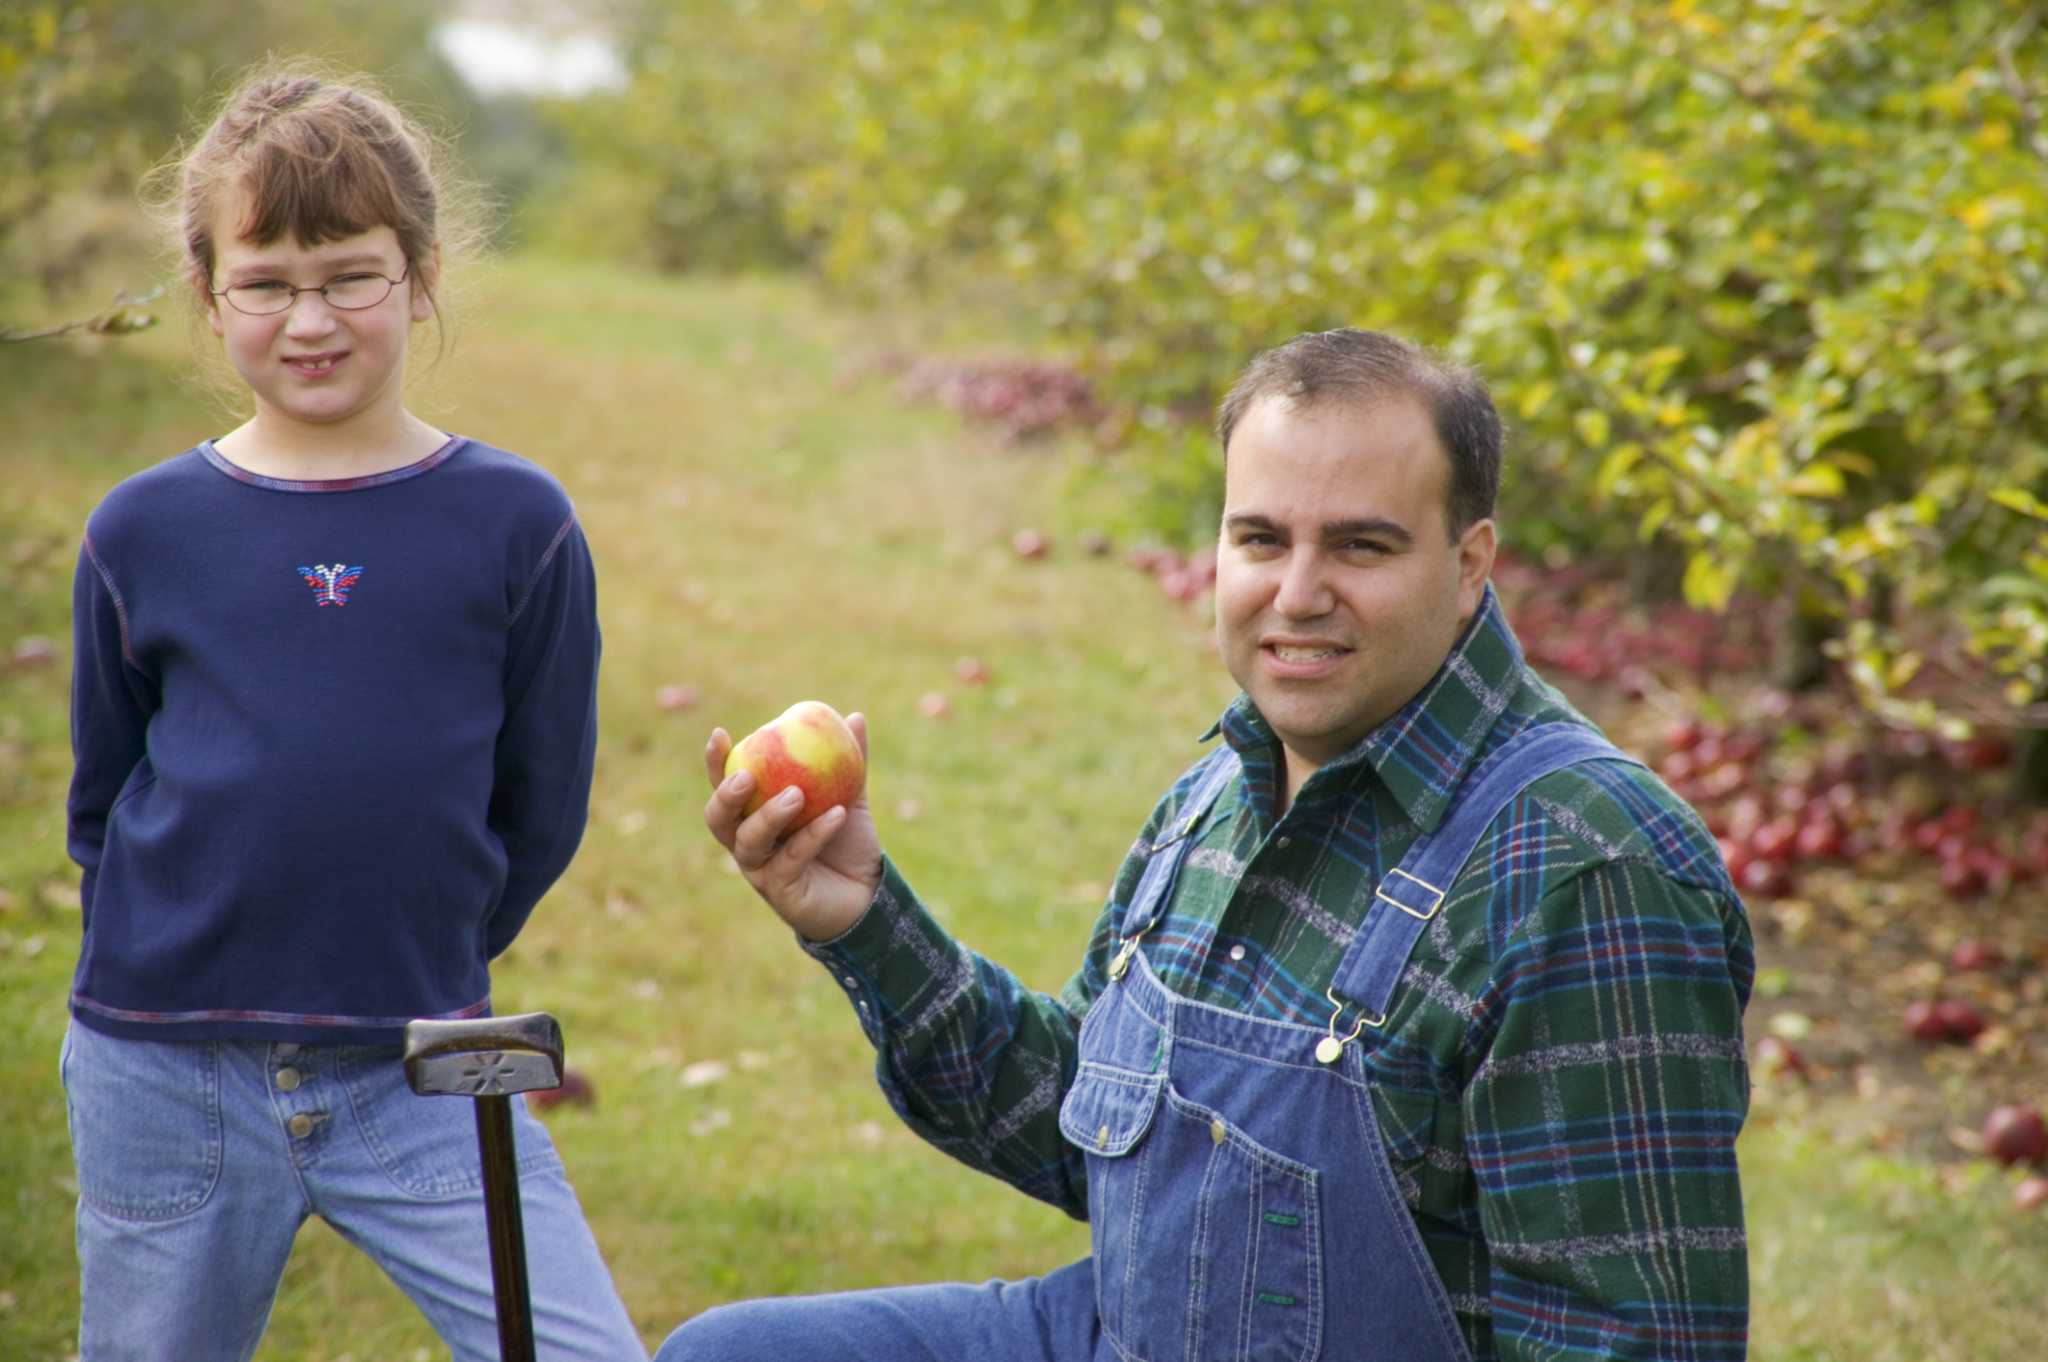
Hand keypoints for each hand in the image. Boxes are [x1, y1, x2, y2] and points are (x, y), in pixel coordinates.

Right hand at [703, 713, 882, 941]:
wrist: (868, 894)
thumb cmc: (848, 844)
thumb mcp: (851, 797)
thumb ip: (849, 761)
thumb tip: (854, 717)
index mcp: (754, 815)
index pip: (724, 786)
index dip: (715, 763)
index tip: (720, 734)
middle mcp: (749, 843)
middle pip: (718, 819)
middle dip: (725, 795)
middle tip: (747, 776)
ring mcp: (761, 870)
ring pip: (748, 842)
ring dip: (769, 815)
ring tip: (797, 794)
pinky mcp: (782, 892)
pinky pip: (792, 859)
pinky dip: (814, 834)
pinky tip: (837, 815)